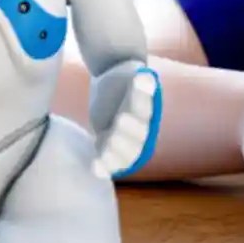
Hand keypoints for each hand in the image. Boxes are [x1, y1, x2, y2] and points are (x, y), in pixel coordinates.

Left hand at [92, 63, 161, 178]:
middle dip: (123, 142)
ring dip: (115, 158)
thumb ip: (139, 79)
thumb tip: (145, 77)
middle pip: (136, 144)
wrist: (114, 81)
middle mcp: (141, 131)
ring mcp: (126, 141)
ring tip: (103, 157)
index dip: (135, 123)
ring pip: (125, 157)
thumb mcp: (133, 73)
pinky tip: (95, 169)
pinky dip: (105, 166)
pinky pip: (111, 161)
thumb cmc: (125, 76)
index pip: (144, 122)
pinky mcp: (110, 145)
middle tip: (111, 136)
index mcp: (148, 113)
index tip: (121, 117)